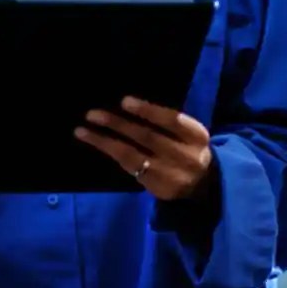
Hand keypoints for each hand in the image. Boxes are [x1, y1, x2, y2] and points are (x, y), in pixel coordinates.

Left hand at [74, 96, 212, 200]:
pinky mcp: (157, 187)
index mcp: (196, 135)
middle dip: (118, 124)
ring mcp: (170, 173)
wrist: (204, 185)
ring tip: (82, 130)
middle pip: (147, 137)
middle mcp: (185, 155)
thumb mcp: (186, 133)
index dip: (148, 110)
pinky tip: (95, 143)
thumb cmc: (187, 147)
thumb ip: (166, 121)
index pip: (172, 120)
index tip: (124, 101)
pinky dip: (110, 153)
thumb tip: (126, 102)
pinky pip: (129, 167)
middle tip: (92, 114)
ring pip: (132, 155)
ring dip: (104, 141)